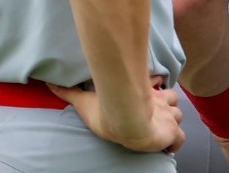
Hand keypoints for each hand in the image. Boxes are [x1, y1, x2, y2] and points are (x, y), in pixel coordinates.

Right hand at [48, 81, 185, 152]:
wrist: (126, 119)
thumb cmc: (107, 109)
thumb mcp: (85, 100)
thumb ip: (70, 92)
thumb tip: (49, 83)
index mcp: (144, 94)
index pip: (157, 88)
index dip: (156, 94)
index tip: (150, 96)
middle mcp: (159, 103)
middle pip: (171, 101)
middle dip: (166, 107)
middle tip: (155, 115)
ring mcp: (168, 117)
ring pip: (177, 117)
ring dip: (172, 122)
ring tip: (162, 129)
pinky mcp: (171, 133)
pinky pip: (179, 139)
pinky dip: (175, 143)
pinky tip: (169, 146)